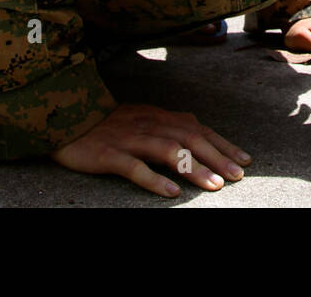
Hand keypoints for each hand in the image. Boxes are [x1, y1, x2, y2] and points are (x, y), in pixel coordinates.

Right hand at [50, 103, 249, 197]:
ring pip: (167, 151)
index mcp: (159, 116)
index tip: (245, 160)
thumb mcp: (142, 118)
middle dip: (216, 157)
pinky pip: (134, 168)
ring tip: (213, 185)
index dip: (222, 144)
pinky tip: (171, 193)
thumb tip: (198, 134)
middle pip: (189, 138)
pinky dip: (154, 180)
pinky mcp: (109, 155)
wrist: (65, 118)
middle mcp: (149, 124)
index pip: (198, 129)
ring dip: (193, 168)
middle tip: (237, 175)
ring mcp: (129, 139)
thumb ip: (168, 125)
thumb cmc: (108, 123)